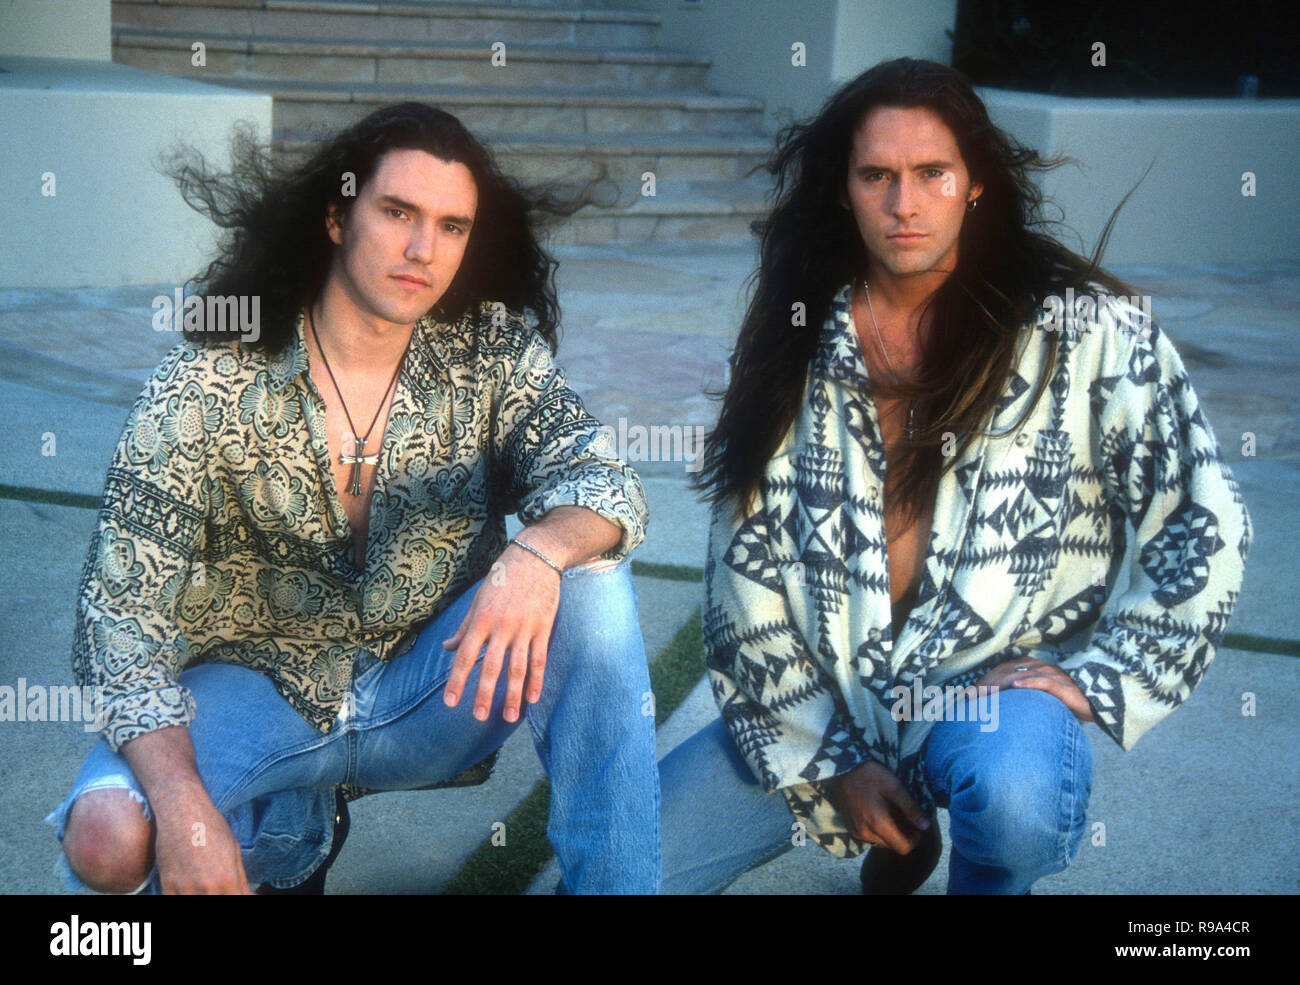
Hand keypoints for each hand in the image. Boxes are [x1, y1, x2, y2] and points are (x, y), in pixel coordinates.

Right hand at [152, 783, 251, 894]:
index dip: (239, 899)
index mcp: (227, 879)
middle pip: (216, 904)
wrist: (182, 811)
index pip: (237, 901)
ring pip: (195, 904)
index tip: (237, 894)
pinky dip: (184, 897)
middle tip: (223, 889)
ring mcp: (184, 888)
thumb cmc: (212, 827)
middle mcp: (206, 887)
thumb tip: (252, 897)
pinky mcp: (167, 885)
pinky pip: (175, 901)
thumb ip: (242, 881)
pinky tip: (192, 891)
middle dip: (223, 896)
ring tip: (208, 889)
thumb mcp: (234, 852)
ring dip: (203, 898)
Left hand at [442, 539, 561, 722]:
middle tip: (479, 717)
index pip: (465, 656)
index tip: (451, 702)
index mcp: (481, 620)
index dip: (457, 680)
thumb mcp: (477, 600)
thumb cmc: (502, 578)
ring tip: (509, 717)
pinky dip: (537, 680)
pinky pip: (539, 658)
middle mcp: (501, 627)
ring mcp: (524, 628)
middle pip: (491, 667)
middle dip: (484, 694)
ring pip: (517, 668)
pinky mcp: (542, 628)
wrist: (535, 558)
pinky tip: (533, 698)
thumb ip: (464, 627)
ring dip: (513, 695)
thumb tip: (447, 648)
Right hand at [833, 759, 930, 853]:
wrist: (841, 768)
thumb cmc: (869, 774)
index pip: (904, 847)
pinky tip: (880, 811)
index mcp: (879, 824)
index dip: (916, 839)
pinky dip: (880, 829)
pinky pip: (871, 836)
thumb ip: (910, 808)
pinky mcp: (851, 828)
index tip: (919, 825)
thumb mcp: (894, 786)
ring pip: (883, 842)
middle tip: (908, 815)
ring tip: (894, 811)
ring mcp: (857, 832)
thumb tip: (926, 826)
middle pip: (894, 846)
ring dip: (892, 832)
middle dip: (905, 835)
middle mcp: (867, 833)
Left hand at [976, 657, 1094, 722]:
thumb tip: (999, 709)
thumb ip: (1021, 698)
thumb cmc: (1064, 701)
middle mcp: (1038, 667)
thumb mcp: (1039, 698)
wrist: (1094, 702)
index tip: (969, 693)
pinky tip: (1016, 687)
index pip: (1001, 670)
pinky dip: (1029, 682)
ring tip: (985, 693)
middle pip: (1005, 672)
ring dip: (999, 684)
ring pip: (1019, 675)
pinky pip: (1043, 681)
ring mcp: (1049, 674)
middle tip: (971, 696)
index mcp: (1031, 668)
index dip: (985, 680)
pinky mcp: (1061, 685)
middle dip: (986, 683)